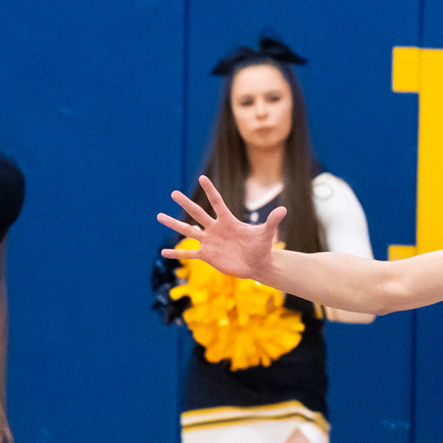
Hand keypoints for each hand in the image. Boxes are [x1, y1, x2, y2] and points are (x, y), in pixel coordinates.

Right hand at [158, 176, 282, 280]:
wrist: (257, 264)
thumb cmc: (261, 247)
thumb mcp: (265, 234)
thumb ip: (272, 221)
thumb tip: (284, 209)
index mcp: (228, 221)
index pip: (218, 202)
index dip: (210, 191)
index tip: (203, 178)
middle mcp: (215, 229)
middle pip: (198, 213)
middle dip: (186, 203)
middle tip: (173, 192)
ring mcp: (209, 241)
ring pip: (188, 230)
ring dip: (174, 224)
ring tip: (159, 216)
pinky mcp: (207, 255)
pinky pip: (188, 253)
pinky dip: (176, 253)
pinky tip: (163, 252)